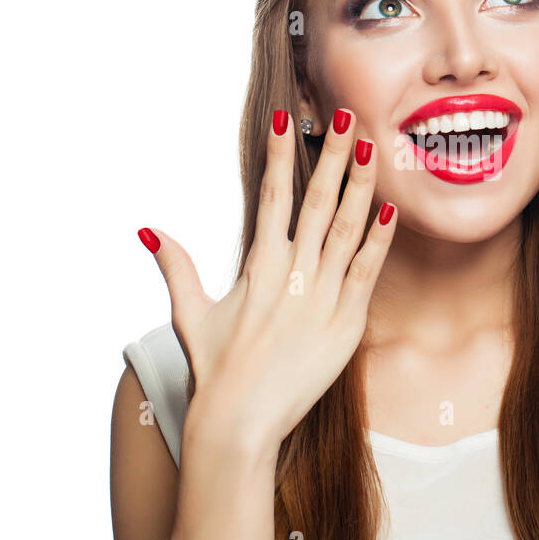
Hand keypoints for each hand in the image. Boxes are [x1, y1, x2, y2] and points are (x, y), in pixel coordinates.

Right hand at [137, 108, 396, 452]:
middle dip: (333, 155)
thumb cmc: (215, 370)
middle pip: (318, 200)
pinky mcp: (345, 324)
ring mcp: (322, 297)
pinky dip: (379, 242)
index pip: (271, 195)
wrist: (239, 423)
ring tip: (374, 150)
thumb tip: (148, 230)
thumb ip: (176, 267)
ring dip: (361, 187)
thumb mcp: (190, 314)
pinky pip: (367, 273)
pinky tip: (390, 212)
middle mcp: (292, 273)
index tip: (288, 118)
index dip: (280, 154)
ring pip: (348, 229)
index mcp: (258, 265)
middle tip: (348, 116)